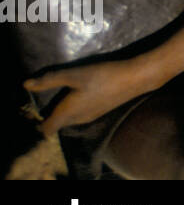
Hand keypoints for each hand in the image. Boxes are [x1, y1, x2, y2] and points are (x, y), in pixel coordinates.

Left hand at [24, 59, 153, 135]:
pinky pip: (80, 115)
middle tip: (46, 95)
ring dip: (63, 111)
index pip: (46, 129)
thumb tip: (26, 85)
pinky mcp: (101, 110)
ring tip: (62, 93)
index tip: (35, 108)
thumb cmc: (103, 76)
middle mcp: (78, 119)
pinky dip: (75, 107)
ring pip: (70, 119)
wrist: (136, 78)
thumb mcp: (75, 74)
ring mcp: (91, 116)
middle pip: (58, 124)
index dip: (38, 123)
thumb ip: (50, 80)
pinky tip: (81, 92)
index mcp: (68, 113)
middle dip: (49, 115)